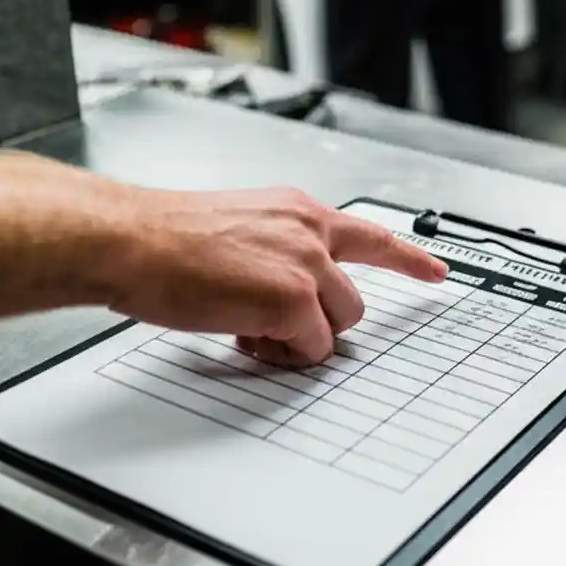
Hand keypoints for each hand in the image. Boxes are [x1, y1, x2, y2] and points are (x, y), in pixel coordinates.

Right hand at [106, 187, 447, 365]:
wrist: (129, 241)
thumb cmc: (163, 240)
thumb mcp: (238, 230)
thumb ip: (276, 255)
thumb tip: (285, 298)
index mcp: (297, 211)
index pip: (370, 236)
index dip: (409, 259)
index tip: (436, 271)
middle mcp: (310, 232)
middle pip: (352, 301)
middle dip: (317, 323)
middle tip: (266, 326)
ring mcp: (306, 265)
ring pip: (337, 325)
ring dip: (298, 338)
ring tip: (249, 327)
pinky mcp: (294, 299)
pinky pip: (312, 348)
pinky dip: (282, 353)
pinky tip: (243, 334)